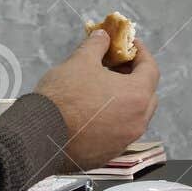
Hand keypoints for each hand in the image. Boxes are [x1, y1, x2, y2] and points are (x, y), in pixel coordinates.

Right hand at [34, 31, 159, 170]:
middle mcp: (138, 121)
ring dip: (126, 100)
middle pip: (147, 95)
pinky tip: (94, 112)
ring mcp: (125, 141)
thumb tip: (103, 36)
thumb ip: (97, 45)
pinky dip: (114, 119)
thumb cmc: (64, 95)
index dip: (141, 52)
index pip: (150, 69)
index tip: (130, 44)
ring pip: (134, 116)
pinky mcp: (109, 154)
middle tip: (117, 66)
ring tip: (104, 89)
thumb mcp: (80, 61)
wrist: (41, 135)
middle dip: (136, 77)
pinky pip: (119, 133)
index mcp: (137, 96)